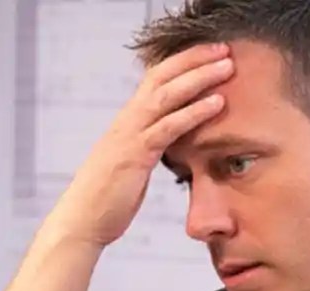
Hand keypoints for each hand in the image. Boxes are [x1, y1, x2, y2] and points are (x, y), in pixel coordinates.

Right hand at [45, 42, 233, 245]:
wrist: (82, 222)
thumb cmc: (106, 199)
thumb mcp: (131, 166)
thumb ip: (147, 149)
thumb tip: (165, 144)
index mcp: (128, 122)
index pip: (156, 80)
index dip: (183, 64)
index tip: (211, 55)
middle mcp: (127, 120)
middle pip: (162, 76)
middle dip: (194, 59)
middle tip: (224, 49)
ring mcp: (129, 135)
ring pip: (166, 94)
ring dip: (199, 78)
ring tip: (227, 67)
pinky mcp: (135, 154)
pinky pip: (168, 127)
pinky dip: (194, 112)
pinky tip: (217, 103)